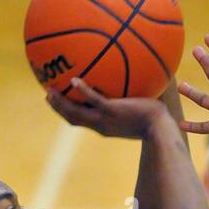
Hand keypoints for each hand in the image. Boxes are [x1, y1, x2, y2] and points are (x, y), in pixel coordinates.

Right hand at [46, 79, 166, 139]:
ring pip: (76, 112)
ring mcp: (104, 119)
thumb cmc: (156, 122)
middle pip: (72, 118)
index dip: (68, 113)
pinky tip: (73, 80)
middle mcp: (100, 125)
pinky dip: (82, 91)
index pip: (81, 121)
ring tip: (50, 89)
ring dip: (61, 102)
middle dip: (58, 107)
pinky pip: (92, 99)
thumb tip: (138, 79)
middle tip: (47, 95)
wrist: (161, 130)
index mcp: (104, 127)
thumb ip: (133, 99)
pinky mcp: (112, 110)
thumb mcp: (141, 111)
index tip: (60, 103)